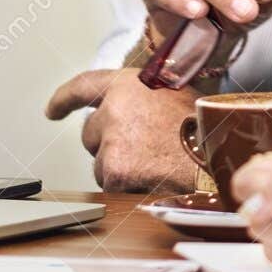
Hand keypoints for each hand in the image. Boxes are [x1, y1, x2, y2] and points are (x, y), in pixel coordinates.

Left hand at [46, 68, 196, 192]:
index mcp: (130, 84)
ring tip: (155, 164)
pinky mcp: (114, 168)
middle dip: (108, 145)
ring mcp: (112, 139)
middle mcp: (116, 107)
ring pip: (98, 161)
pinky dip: (125, 187)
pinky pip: (108, 183)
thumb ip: (144, 99)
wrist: (218, 163)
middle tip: (143, 151)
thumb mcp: (177, 97)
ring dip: (118, 168)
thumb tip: (132, 110)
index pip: (84, 86)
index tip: (53, 110)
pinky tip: (151, 179)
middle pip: (91, 133)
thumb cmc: (205, 132)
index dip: (64, 99)